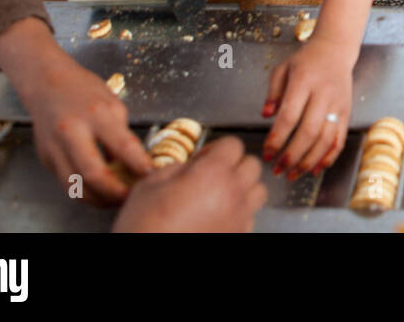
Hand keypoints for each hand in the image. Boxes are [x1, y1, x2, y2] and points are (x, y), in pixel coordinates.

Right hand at [0, 19, 152, 204]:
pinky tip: (97, 191)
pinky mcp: (46, 158)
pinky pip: (66, 182)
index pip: (123, 146)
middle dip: (115, 192)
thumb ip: (122, 135)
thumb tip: (134, 164)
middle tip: (131, 196)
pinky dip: (84, 191)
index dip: (140, 165)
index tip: (152, 175)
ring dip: (98, 199)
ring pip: (76, 187)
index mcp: (97, 114)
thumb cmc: (84, 90)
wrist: (47, 83)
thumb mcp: (113, 105)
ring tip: (115, 199)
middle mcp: (72, 132)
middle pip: (94, 174)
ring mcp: (55, 147)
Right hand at [112, 137, 266, 231]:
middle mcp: (233, 193)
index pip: (233, 144)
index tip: (203, 158)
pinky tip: (219, 216)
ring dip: (243, 187)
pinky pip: (250, 216)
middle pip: (252, 165)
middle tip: (213, 173)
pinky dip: (240, 212)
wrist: (150, 260)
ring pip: (258, 190)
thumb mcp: (149, 185)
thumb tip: (187, 167)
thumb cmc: (145, 227)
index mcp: (213, 173)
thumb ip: (176, 168)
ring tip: (221, 194)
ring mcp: (239, 217)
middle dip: (234, 164)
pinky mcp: (240, 235)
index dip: (216, 147)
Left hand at [262, 35, 353, 180]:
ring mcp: (338, 104)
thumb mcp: (282, 69)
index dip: (277, 138)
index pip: (289, 116)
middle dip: (292, 155)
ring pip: (326, 139)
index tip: (266, 153)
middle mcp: (323, 93)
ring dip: (309, 161)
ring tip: (293, 174)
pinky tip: (315, 168)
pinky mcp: (347, 112)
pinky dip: (329, 157)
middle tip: (278, 169)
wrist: (335, 51)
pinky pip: (339, 139)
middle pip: (309, 131)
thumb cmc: (305, 61)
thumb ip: (273, 93)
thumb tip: (265, 116)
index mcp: (303, 81)